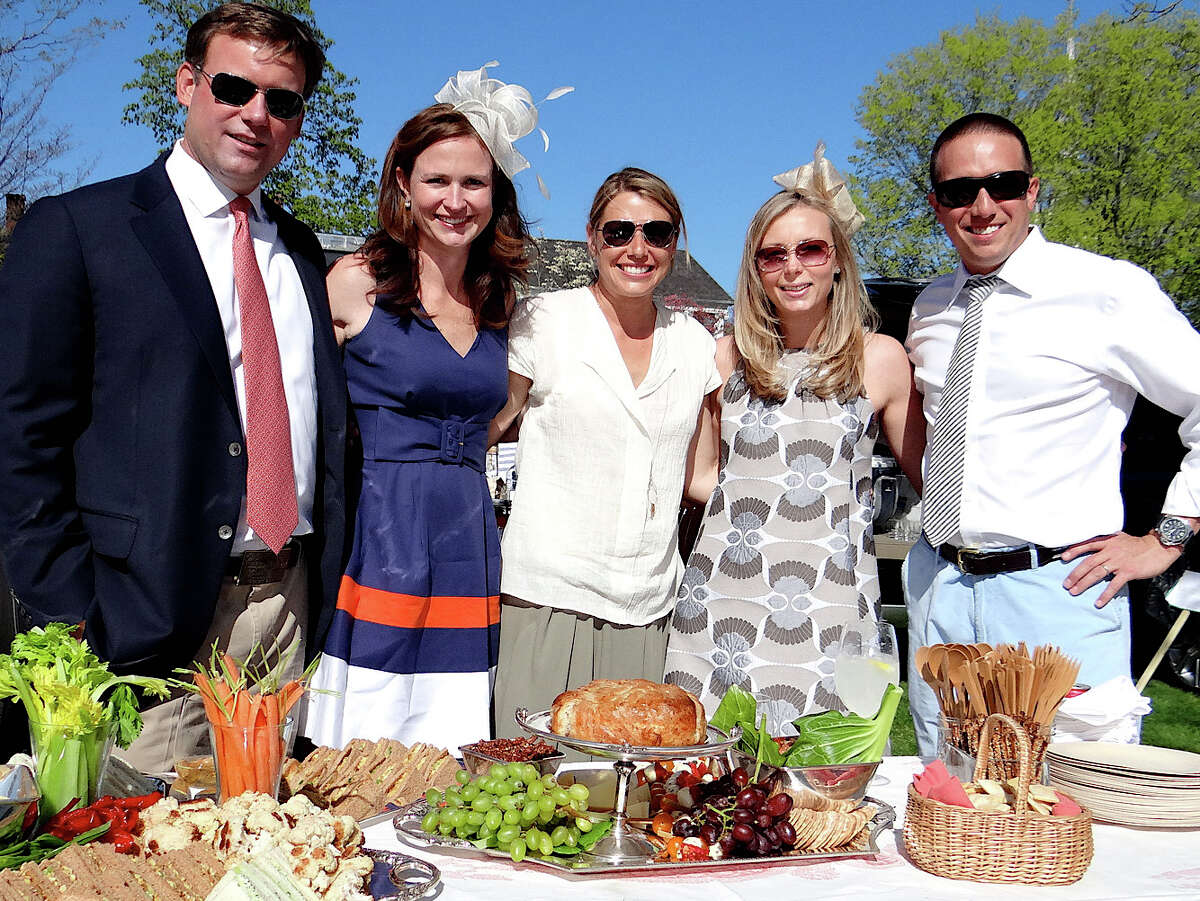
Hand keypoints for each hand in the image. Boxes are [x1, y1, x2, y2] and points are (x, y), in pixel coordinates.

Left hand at [1060, 531, 1181, 607]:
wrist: (1159, 547)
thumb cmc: (1140, 544)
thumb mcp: (1120, 538)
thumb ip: (1108, 542)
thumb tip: (1096, 544)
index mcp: (1108, 542)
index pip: (1087, 545)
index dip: (1074, 551)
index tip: (1063, 558)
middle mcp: (1110, 551)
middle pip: (1088, 563)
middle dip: (1075, 574)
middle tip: (1066, 584)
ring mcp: (1119, 562)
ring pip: (1097, 573)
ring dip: (1084, 583)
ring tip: (1074, 591)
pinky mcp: (1128, 571)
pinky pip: (1114, 584)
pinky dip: (1105, 594)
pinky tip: (1098, 602)